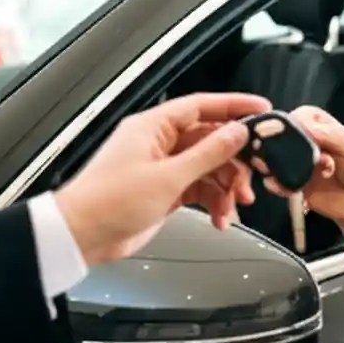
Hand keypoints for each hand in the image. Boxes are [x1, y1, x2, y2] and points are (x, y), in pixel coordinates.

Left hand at [54, 92, 270, 264]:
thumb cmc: (109, 202)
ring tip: (233, 207)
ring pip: (208, 168)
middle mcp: (159, 143)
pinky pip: (198, 189)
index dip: (234, 106)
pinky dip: (212, 203)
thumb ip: (208, 153)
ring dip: (225, 188)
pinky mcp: (164, 190)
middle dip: (234, 161)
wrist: (81, 236)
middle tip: (251, 178)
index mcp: (154, 127)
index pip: (202, 106)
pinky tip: (219, 219)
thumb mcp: (169, 177)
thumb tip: (236, 133)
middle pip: (210, 140)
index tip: (262, 111)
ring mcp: (162, 167)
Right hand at [264, 106, 343, 227]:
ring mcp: (298, 163)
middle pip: (284, 134)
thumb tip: (307, 127)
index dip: (298, 122)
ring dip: (280, 164)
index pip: (302, 115)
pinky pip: (276, 180)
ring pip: (276, 157)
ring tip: (300, 173)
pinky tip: (288, 187)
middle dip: (288, 145)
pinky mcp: (292, 183)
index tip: (300, 134)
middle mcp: (307, 143)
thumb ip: (332, 135)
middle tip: (304, 157)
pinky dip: (277, 183)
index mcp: (322, 127)